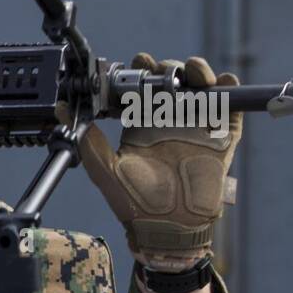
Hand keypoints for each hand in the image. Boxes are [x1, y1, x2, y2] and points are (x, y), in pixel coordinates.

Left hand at [79, 53, 241, 272]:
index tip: (138, 64)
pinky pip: (229, 109)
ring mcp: (196, 128)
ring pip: (200, 88)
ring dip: (198, 73)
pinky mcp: (221, 139)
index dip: (141, 71)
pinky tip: (221, 82)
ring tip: (193, 71)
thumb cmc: (134, 204)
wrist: (168, 228)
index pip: (142, 88)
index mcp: (141, 125)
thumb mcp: (105, 170)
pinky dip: (230, 90)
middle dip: (169, 68)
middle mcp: (168, 122)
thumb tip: (62, 112)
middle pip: (172, 81)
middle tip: (164, 71)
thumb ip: (87, 142)